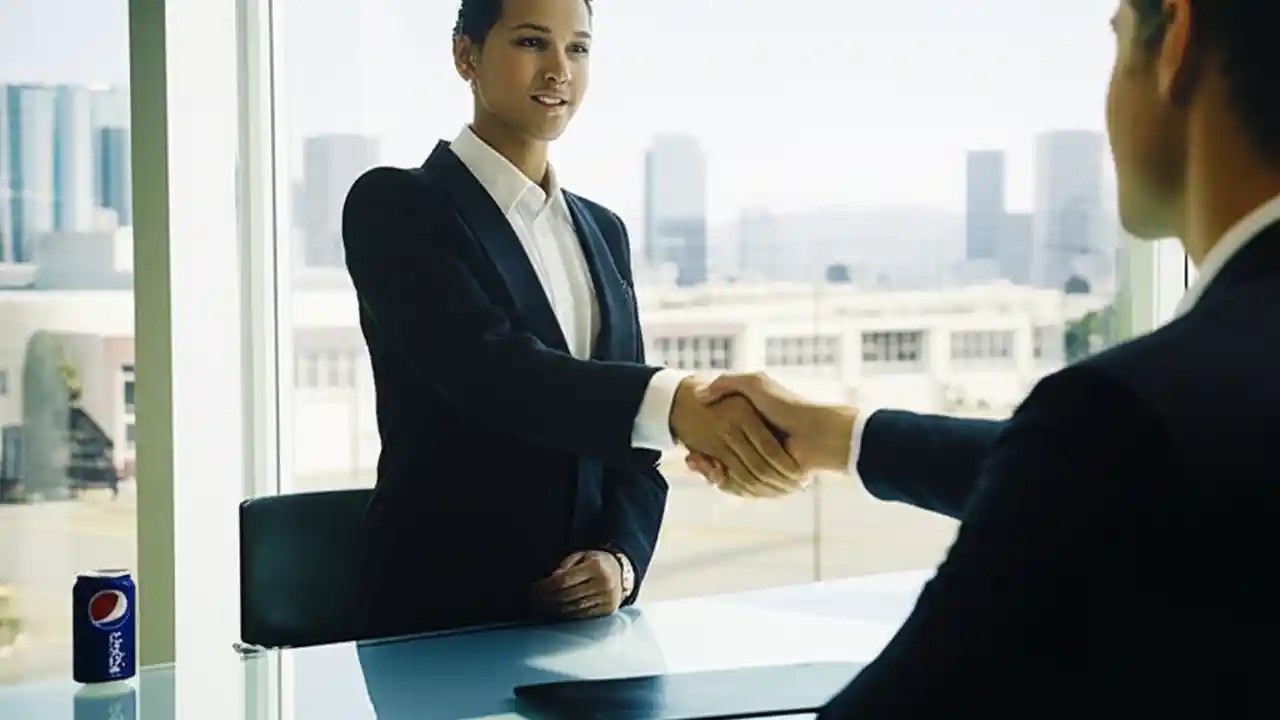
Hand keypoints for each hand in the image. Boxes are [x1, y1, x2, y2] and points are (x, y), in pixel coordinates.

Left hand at [530, 551, 623, 619]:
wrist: (622, 572)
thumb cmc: (596, 562)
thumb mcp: (582, 555)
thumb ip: (566, 565)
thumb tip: (550, 579)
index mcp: (595, 566)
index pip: (564, 580)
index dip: (545, 586)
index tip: (533, 588)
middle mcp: (603, 583)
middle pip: (566, 596)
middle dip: (545, 599)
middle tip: (531, 600)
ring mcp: (606, 599)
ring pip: (572, 608)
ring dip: (552, 609)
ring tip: (539, 607)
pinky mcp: (607, 610)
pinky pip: (581, 615)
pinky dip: (565, 615)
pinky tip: (554, 612)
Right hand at [685, 372, 857, 484]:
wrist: (817, 432)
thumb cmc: (787, 405)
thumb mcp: (755, 384)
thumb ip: (727, 383)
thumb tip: (699, 394)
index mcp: (749, 426)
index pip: (715, 438)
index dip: (699, 443)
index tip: (688, 443)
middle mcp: (754, 446)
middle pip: (718, 459)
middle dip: (702, 461)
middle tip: (690, 459)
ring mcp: (760, 464)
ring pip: (726, 474)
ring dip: (711, 472)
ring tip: (698, 465)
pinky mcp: (766, 480)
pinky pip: (740, 486)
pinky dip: (727, 483)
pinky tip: (715, 475)